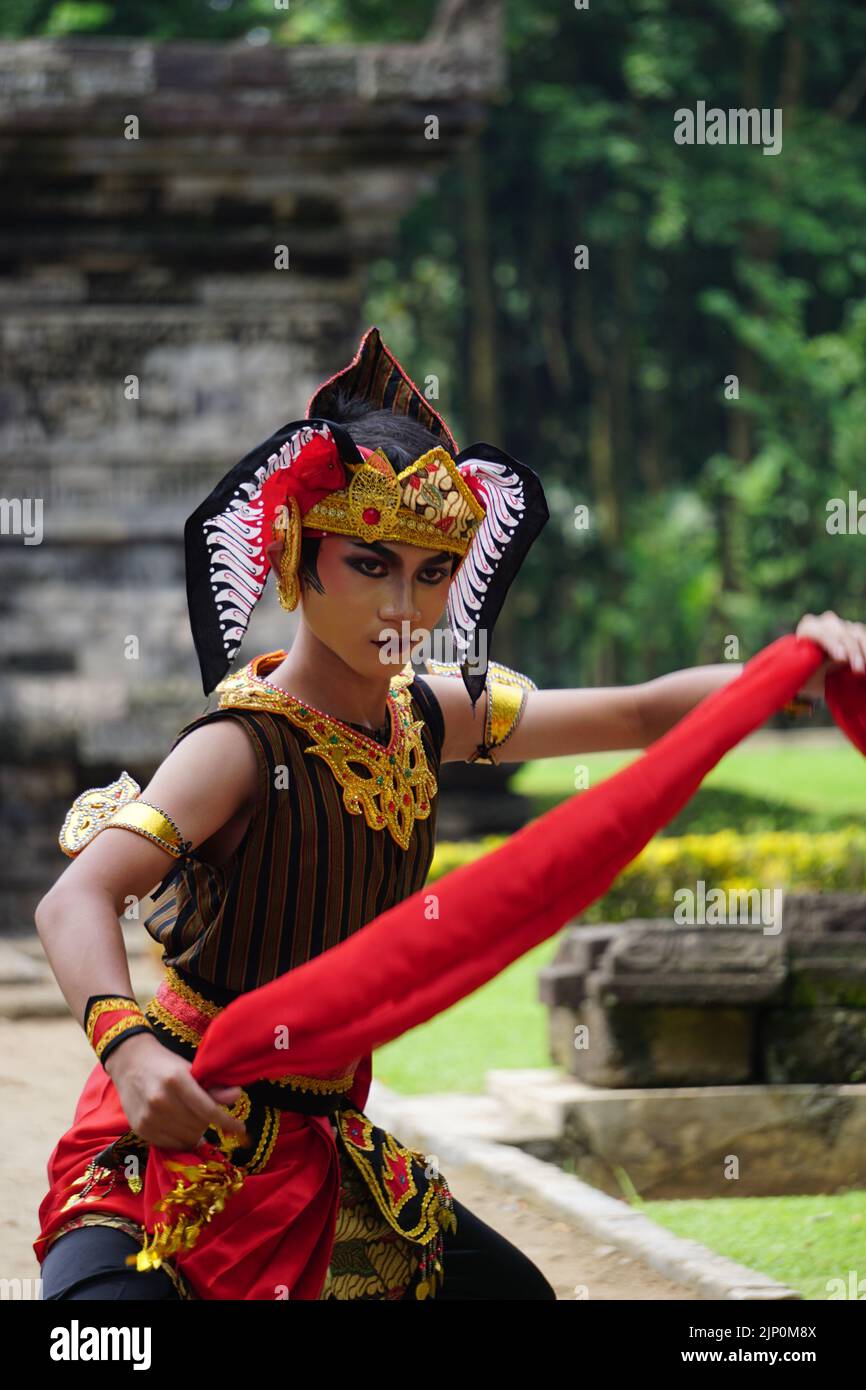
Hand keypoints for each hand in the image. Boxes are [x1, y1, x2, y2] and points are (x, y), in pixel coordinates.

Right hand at [104, 1032, 249, 1150]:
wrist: (130, 1063)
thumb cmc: (165, 1065)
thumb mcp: (190, 1070)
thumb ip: (212, 1087)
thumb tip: (237, 1095)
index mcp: (177, 1081)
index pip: (208, 1110)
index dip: (227, 1122)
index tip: (241, 1129)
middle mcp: (161, 1100)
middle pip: (198, 1126)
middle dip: (209, 1124)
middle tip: (207, 1115)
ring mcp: (149, 1117)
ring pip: (185, 1139)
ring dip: (196, 1134)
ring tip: (193, 1121)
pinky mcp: (140, 1129)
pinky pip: (169, 1145)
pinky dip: (180, 1141)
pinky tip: (181, 1129)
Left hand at [795, 611, 865, 698]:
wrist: (819, 679)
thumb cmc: (805, 678)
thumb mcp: (798, 676)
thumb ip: (798, 671)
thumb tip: (797, 670)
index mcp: (808, 628)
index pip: (819, 631)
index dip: (831, 642)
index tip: (840, 658)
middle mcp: (827, 623)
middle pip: (841, 632)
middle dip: (851, 650)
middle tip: (858, 669)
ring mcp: (844, 626)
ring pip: (857, 633)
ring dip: (864, 650)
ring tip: (864, 670)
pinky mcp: (857, 633)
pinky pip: (865, 637)